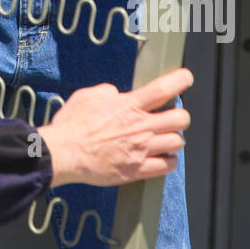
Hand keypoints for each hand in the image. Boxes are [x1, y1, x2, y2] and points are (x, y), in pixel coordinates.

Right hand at [40, 67, 191, 187]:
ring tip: (165, 138)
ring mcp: (141, 150)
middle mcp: (140, 127)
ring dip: (174, 139)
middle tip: (172, 117)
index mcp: (129, 105)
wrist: (64, 153)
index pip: (164, 88)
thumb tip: (116, 94)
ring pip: (177, 143)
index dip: (180, 80)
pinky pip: (167, 166)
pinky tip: (163, 157)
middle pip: (181, 118)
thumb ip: (107, 91)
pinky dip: (169, 161)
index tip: (185, 78)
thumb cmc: (72, 125)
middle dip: (180, 116)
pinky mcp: (137, 170)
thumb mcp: (87, 96)